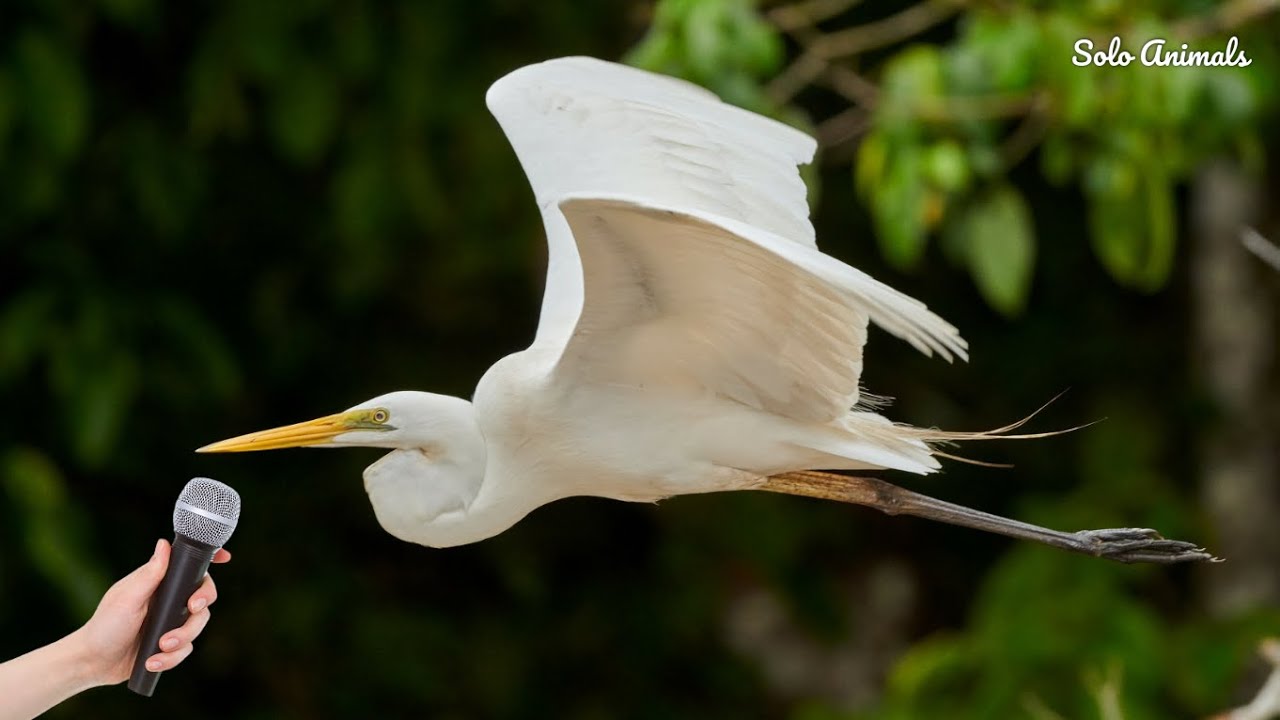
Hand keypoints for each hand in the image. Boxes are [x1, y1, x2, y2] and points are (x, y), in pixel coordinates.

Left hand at [69, 539, 230, 685]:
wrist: (93, 662)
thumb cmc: (105, 625)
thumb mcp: (127, 597)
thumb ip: (150, 573)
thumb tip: (164, 543)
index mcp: (160, 583)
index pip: (190, 567)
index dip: (211, 559)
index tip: (225, 557)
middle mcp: (170, 600)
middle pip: (204, 596)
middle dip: (201, 604)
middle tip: (192, 609)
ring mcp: (172, 622)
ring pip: (198, 625)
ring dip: (182, 638)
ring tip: (160, 648)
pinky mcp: (171, 645)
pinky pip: (187, 649)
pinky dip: (172, 658)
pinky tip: (153, 662)